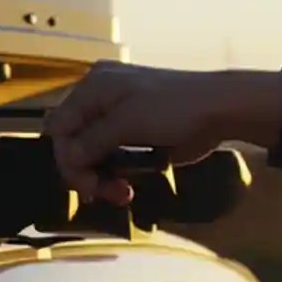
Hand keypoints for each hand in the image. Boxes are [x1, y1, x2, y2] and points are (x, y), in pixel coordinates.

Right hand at [42, 61, 281, 204]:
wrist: (221, 109)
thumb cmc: (174, 108)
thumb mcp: (128, 122)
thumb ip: (92, 141)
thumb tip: (66, 159)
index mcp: (93, 87)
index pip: (60, 128)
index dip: (67, 159)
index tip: (85, 184)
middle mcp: (98, 100)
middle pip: (72, 144)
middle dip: (85, 172)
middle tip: (104, 194)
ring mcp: (115, 118)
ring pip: (90, 155)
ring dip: (101, 179)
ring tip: (123, 194)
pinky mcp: (131, 135)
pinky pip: (109, 158)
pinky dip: (113, 175)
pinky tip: (127, 187)